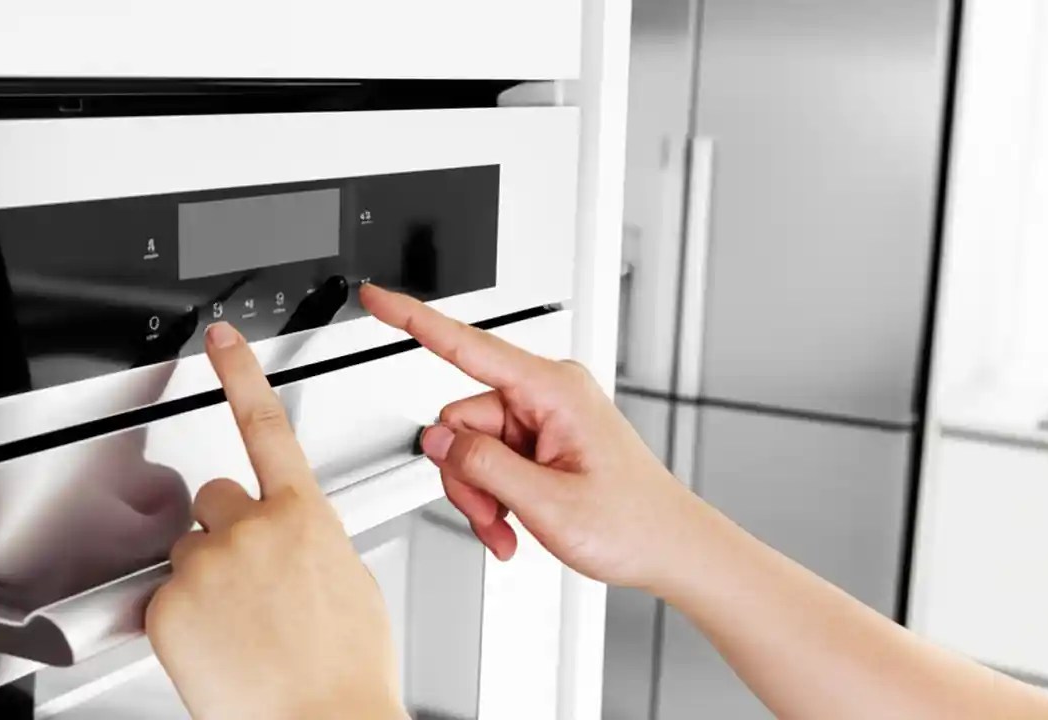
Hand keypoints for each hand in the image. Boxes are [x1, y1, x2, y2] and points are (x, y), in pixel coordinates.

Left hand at [146, 322, 405, 719]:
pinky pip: (164, 596)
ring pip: (189, 549)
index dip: (240, 373)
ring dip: (207, 576)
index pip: (265, 424)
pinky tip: (219, 646)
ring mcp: (205, 565)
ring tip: (241, 626)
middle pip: (216, 498)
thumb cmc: (348, 668)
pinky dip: (184, 619)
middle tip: (250, 582)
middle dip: (227, 529)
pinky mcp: (165, 606)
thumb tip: (291, 533)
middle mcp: (251, 528)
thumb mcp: (351, 582)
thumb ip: (311, 538)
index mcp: (304, 516)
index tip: (220, 339)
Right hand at [360, 285, 692, 591]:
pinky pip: (491, 462)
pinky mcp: (541, 440)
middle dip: (465, 475)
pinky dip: (494, 498)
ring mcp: (544, 417)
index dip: (414, 319)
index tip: (378, 298)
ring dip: (481, 495)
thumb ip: (483, 465)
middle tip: (491, 516)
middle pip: (461, 418)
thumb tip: (439, 438)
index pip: (468, 345)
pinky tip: (515, 524)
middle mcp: (547, 394)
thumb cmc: (634, 522)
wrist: (669, 548)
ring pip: (471, 447)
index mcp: (555, 389)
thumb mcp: (547, 502)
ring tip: (510, 527)